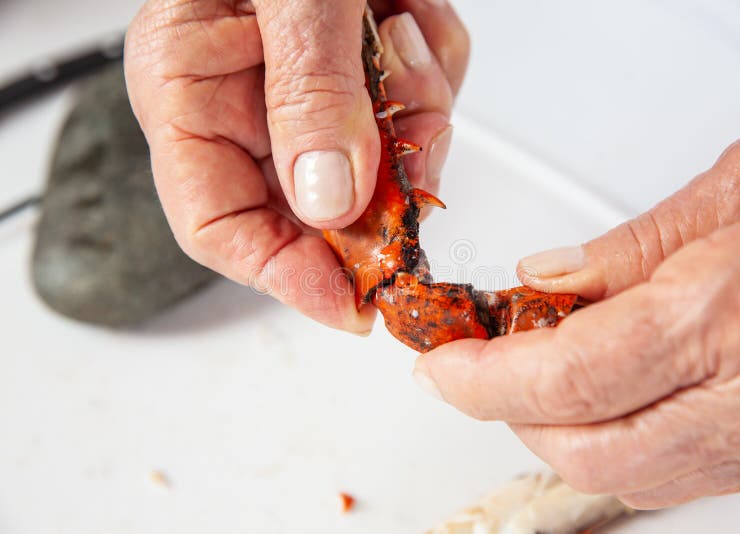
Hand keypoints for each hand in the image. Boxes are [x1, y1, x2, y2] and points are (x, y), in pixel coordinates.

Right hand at [124, 0, 468, 331]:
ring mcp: (308, 90)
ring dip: (414, 119)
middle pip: (314, 210)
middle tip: (413, 155)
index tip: (354, 303)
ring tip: (404, 40)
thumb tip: (328, 199)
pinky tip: (412, 17)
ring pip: (378, 162)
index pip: (218, 227)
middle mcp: (244, 101)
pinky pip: (411, 107)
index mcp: (189, 88)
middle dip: (379, 192)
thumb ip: (308, 90)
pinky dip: (431, 72)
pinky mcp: (359, 69)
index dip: (286, 276)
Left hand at [413, 122, 739, 507]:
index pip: (562, 377)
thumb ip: (633, 245)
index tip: (439, 367)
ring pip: (622, 473)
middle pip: (581, 446)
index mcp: (732, 310)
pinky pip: (671, 477)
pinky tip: (599, 398)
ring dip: (554, 430)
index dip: (481, 380)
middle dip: (506, 412)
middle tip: (473, 366)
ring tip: (531, 372)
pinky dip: (610, 443)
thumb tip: (543, 281)